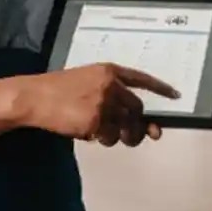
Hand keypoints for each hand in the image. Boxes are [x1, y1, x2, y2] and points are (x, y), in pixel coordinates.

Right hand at [18, 64, 178, 146]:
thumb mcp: (87, 81)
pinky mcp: (96, 120)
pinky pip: (108, 137)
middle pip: (137, 109)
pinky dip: (99, 139)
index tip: (175, 96)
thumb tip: (134, 121)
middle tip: (133, 137)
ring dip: (118, 137)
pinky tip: (85, 132)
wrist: (36, 97)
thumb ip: (111, 95)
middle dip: (138, 126)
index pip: (141, 79)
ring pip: (125, 127)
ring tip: (102, 135)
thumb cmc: (59, 90)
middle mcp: (111, 85)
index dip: (160, 88)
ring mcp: (104, 103)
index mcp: (109, 71)